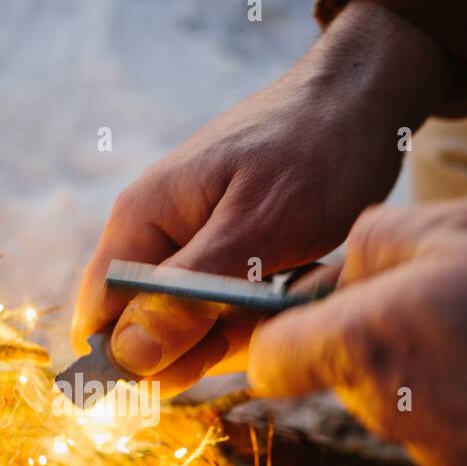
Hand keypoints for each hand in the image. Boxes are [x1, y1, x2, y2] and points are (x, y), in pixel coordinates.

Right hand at [71, 0, 452, 394]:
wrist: (368, 101)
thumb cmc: (314, 150)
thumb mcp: (259, 228)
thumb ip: (190, 294)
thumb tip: (126, 357)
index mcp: (140, 221)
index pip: (98, 318)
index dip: (130, 362)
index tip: (197, 364)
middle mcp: (155, 240)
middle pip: (146, 334)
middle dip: (205, 344)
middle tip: (267, 310)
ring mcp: (192, 253)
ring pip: (194, 331)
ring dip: (244, 331)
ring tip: (295, 283)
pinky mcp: (226, 263)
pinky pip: (228, 316)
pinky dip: (264, 317)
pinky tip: (301, 283)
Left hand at [248, 196, 466, 465]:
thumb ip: (382, 237)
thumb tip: (348, 261)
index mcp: (361, 347)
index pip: (268, 358)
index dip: (281, 325)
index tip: (313, 301)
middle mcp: (386, 415)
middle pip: (348, 369)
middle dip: (383, 328)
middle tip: (459, 288)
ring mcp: (436, 459)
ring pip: (409, 399)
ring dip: (440, 362)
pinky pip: (463, 432)